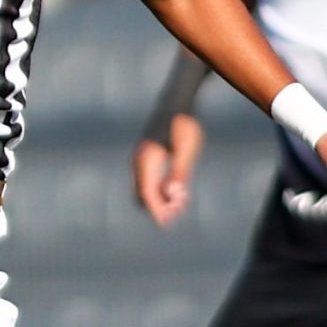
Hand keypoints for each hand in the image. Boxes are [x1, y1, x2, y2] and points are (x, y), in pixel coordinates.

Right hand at [132, 113, 203, 227]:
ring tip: (183, 201)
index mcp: (147, 159)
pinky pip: (148, 182)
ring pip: (144, 190)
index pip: (146, 193)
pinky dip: (160, 192)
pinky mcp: (147, 159)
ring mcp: (141, 160)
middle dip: (159, 208)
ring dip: (160, 201)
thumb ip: (179, 172)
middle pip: (142, 195)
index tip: (167, 223)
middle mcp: (139, 161)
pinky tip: (178, 192)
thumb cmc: (183, 125)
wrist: (176, 103)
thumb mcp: (187, 149)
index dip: (156, 210)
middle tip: (181, 209)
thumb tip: (172, 196)